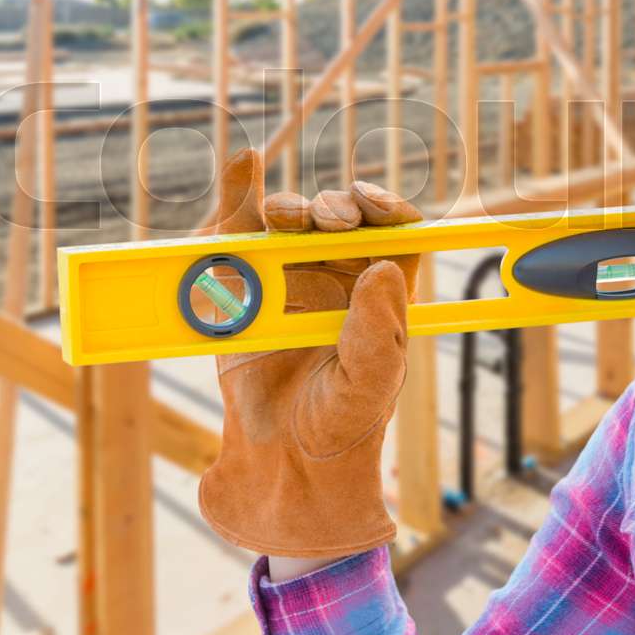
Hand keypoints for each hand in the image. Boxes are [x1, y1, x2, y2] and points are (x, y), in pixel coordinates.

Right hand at [196, 148, 422, 560]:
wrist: (278, 470)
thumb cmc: (340, 431)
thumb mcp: (370, 387)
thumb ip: (378, 333)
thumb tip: (384, 268)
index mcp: (382, 298)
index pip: (396, 236)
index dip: (391, 210)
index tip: (377, 208)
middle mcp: (339, 283)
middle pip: (341, 220)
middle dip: (336, 208)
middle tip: (330, 221)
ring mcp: (287, 283)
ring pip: (291, 221)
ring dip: (288, 206)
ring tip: (284, 215)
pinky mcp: (239, 290)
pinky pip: (238, 234)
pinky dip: (238, 195)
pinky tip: (244, 164)